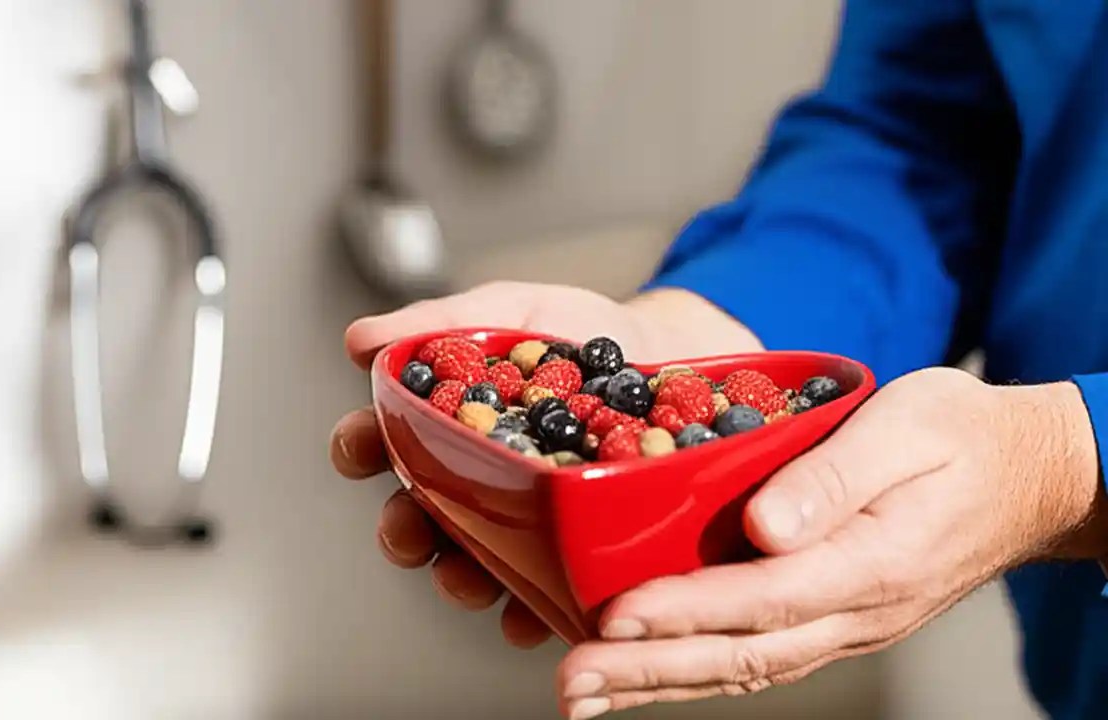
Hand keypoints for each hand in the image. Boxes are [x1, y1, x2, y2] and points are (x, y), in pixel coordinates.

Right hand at [329, 281, 761, 647]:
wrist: (677, 354)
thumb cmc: (581, 332)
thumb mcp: (513, 310)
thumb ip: (440, 323)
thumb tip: (359, 339)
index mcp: (443, 426)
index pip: (382, 442)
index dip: (359, 446)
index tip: (356, 446)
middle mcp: (471, 483)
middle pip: (416, 517)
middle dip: (402, 530)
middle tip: (405, 529)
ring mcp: (520, 523)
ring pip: (471, 565)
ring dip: (458, 578)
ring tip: (466, 578)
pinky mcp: (572, 554)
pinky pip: (544, 597)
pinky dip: (532, 613)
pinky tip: (531, 614)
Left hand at [558, 367, 1106, 718]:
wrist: (1028, 477)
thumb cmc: (961, 436)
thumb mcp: (909, 426)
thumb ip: (834, 476)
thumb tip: (763, 526)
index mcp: (873, 561)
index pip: (765, 597)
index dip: (686, 611)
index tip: (615, 618)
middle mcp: (856, 610)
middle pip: (740, 654)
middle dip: (649, 670)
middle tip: (572, 683)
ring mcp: (847, 625)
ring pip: (743, 670)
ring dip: (660, 686)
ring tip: (585, 695)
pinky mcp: (835, 620)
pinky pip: (758, 659)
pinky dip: (696, 674)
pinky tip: (646, 678)